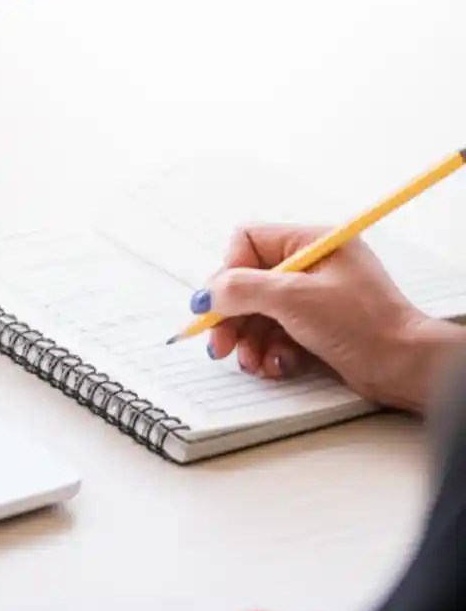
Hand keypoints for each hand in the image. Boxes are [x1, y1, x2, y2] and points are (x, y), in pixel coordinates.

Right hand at [195, 224, 465, 410]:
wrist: (405, 367)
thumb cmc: (365, 325)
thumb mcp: (294, 300)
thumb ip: (242, 290)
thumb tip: (206, 294)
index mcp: (311, 242)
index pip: (247, 243)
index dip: (227, 274)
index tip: (215, 306)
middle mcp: (310, 265)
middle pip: (247, 283)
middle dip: (231, 317)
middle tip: (220, 345)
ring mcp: (312, 297)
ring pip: (257, 313)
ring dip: (248, 340)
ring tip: (253, 362)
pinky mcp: (315, 327)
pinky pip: (274, 334)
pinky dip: (269, 352)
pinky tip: (278, 365)